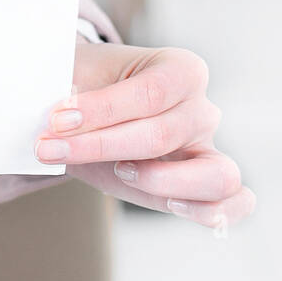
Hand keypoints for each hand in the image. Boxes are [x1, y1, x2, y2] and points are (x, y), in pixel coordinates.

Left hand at [35, 43, 254, 228]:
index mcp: (179, 69)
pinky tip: (171, 206)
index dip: (101, 110)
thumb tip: (53, 116)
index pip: (150, 93)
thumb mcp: (74, 75)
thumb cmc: (84, 87)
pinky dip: (214, 211)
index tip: (55, 120)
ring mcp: (207, 148)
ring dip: (156, 180)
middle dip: (97, 145)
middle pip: (161, 135)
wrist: (86, 110)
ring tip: (117, 173)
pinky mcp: (200, 185)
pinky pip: (234, 203)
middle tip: (47, 147)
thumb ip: (67, 89)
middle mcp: (200, 108)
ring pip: (214, 174)